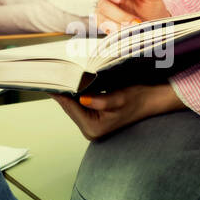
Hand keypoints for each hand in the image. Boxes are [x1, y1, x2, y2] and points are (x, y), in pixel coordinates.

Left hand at [53, 83, 184, 139]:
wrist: (153, 100)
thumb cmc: (139, 98)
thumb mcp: (121, 98)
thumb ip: (101, 101)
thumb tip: (83, 100)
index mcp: (93, 128)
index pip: (69, 106)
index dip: (58, 90)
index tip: (46, 76)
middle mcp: (90, 130)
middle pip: (68, 106)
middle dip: (61, 89)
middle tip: (51, 70)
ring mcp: (91, 125)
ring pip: (72, 104)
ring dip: (67, 89)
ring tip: (58, 72)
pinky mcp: (94, 118)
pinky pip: (78, 103)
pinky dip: (74, 92)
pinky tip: (70, 79)